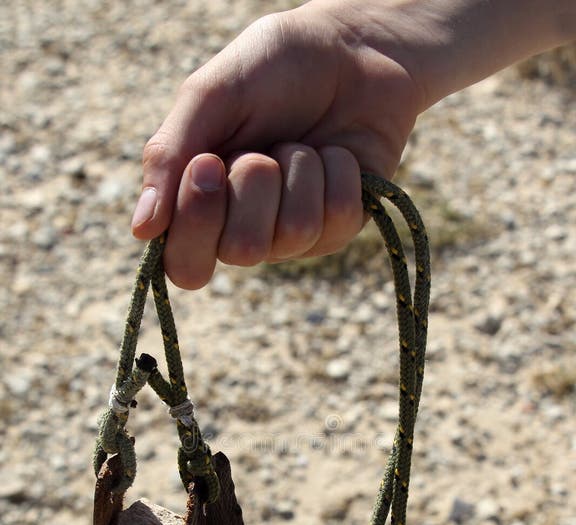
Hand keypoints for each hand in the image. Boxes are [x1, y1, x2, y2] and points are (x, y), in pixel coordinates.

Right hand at [131, 2, 424, 288]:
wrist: (350, 50)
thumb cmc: (272, 69)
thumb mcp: (209, 96)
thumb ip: (169, 157)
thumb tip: (141, 230)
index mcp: (200, 206)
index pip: (184, 264)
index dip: (197, 222)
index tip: (209, 164)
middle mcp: (244, 230)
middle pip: (242, 251)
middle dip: (254, 185)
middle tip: (260, 149)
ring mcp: (294, 234)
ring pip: (294, 232)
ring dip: (298, 170)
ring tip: (299, 143)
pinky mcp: (340, 227)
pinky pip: (337, 217)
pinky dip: (336, 170)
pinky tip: (335, 152)